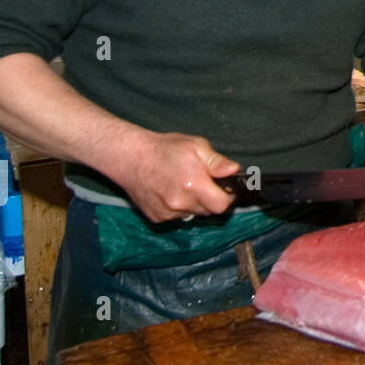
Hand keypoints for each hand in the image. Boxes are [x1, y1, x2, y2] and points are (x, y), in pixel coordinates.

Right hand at [111, 131, 239, 222]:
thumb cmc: (164, 149)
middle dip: (211, 199)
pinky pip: (177, 216)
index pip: (221, 205)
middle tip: (203, 182)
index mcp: (193, 185)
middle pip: (208, 211)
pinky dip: (179, 207)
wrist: (131, 158)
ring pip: (193, 214)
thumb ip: (217, 162)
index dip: (227, 197)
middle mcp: (181, 203)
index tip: (225, 188)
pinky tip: (171, 191)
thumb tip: (234, 170)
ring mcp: (167, 213)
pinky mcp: (157, 218)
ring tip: (185, 184)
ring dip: (195, 203)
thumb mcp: (196, 146)